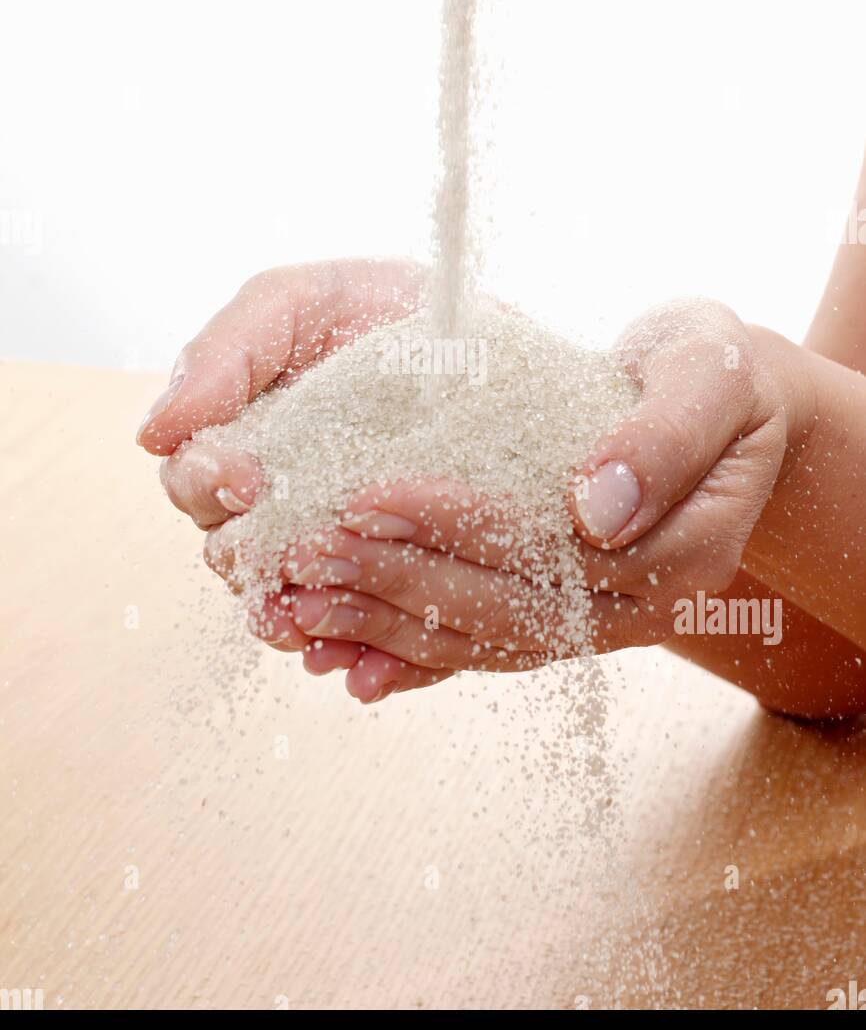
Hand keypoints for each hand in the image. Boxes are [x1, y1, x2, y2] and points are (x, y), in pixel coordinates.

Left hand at [225, 298, 791, 701]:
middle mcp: (640, 608)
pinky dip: (406, 653)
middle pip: (503, 607)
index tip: (370, 495)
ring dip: (384, 625)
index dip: (456, 523)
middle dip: (395, 579)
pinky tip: (338, 654)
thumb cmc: (715, 375)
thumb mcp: (710, 375)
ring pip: (480, 640)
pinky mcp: (559, 622)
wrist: (726, 411)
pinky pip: (478, 650)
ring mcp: (597, 625)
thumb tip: (595, 509)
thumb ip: (664, 436)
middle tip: (307, 550)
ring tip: (297, 603)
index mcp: (683, 550)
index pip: (550, 545)